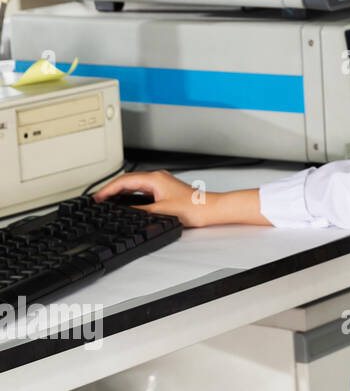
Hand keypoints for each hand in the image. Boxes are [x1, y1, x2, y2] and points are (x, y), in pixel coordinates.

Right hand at [92, 170, 223, 227]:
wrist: (211, 210)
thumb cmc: (194, 208)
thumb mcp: (160, 212)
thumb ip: (140, 211)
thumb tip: (123, 211)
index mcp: (155, 179)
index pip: (124, 181)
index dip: (108, 189)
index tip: (97, 197)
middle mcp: (158, 178)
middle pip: (128, 181)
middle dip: (111, 190)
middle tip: (98, 199)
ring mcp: (162, 183)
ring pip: (135, 185)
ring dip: (121, 192)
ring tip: (107, 201)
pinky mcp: (165, 190)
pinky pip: (142, 190)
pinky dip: (131, 195)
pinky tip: (126, 203)